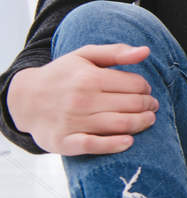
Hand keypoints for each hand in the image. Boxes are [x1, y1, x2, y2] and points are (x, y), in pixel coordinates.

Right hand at [5, 47, 158, 154]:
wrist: (24, 99)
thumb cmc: (61, 76)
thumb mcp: (84, 56)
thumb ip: (116, 52)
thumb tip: (146, 51)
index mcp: (89, 77)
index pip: (135, 85)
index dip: (146, 88)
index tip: (145, 91)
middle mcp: (81, 100)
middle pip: (132, 105)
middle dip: (148, 105)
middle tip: (151, 106)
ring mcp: (72, 122)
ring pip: (121, 124)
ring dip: (142, 123)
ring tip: (148, 120)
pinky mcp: (64, 141)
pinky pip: (95, 145)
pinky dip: (116, 145)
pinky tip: (129, 142)